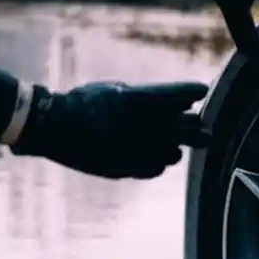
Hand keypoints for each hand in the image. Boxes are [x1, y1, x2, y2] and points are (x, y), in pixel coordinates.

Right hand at [11, 81, 209, 179]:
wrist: (54, 126)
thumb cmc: (85, 102)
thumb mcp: (118, 90)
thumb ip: (149, 98)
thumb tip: (178, 106)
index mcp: (141, 100)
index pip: (183, 95)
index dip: (193, 92)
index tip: (200, 91)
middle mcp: (144, 126)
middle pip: (189, 130)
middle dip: (197, 129)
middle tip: (204, 130)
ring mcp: (137, 150)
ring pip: (174, 153)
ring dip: (174, 147)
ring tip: (168, 143)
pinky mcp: (127, 169)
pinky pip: (156, 168)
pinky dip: (156, 162)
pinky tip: (149, 155)